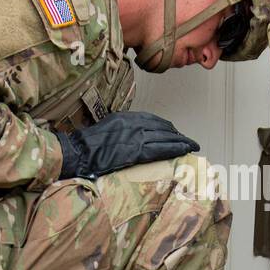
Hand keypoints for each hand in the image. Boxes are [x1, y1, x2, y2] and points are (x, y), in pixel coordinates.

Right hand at [55, 111, 198, 179]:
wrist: (79, 152)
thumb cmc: (90, 144)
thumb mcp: (109, 127)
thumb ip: (125, 129)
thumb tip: (136, 136)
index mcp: (128, 117)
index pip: (155, 120)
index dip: (168, 128)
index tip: (176, 133)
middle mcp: (134, 124)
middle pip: (164, 128)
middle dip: (178, 135)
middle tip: (189, 142)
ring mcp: (136, 137)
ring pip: (166, 138)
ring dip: (181, 142)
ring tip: (191, 147)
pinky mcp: (136, 151)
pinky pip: (161, 150)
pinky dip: (175, 149)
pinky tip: (185, 151)